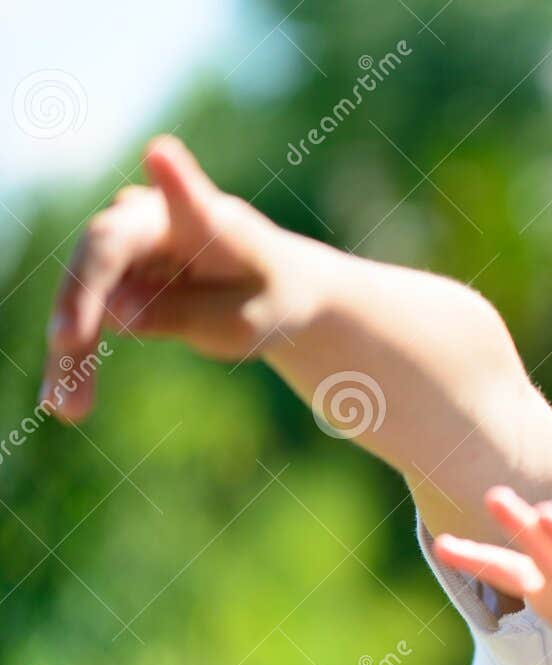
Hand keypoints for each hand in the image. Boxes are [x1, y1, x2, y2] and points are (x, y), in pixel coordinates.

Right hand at [42, 135, 308, 420]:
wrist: (276, 290)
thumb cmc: (273, 298)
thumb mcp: (249, 324)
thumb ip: (187, 316)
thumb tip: (113, 314)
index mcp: (213, 222)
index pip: (189, 200)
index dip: (175, 180)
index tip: (163, 155)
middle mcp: (158, 217)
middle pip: (104, 252)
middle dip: (80, 304)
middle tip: (66, 347)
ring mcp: (128, 242)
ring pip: (82, 291)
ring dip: (72, 351)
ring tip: (65, 408)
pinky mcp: (112, 275)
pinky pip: (85, 317)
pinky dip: (77, 360)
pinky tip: (62, 404)